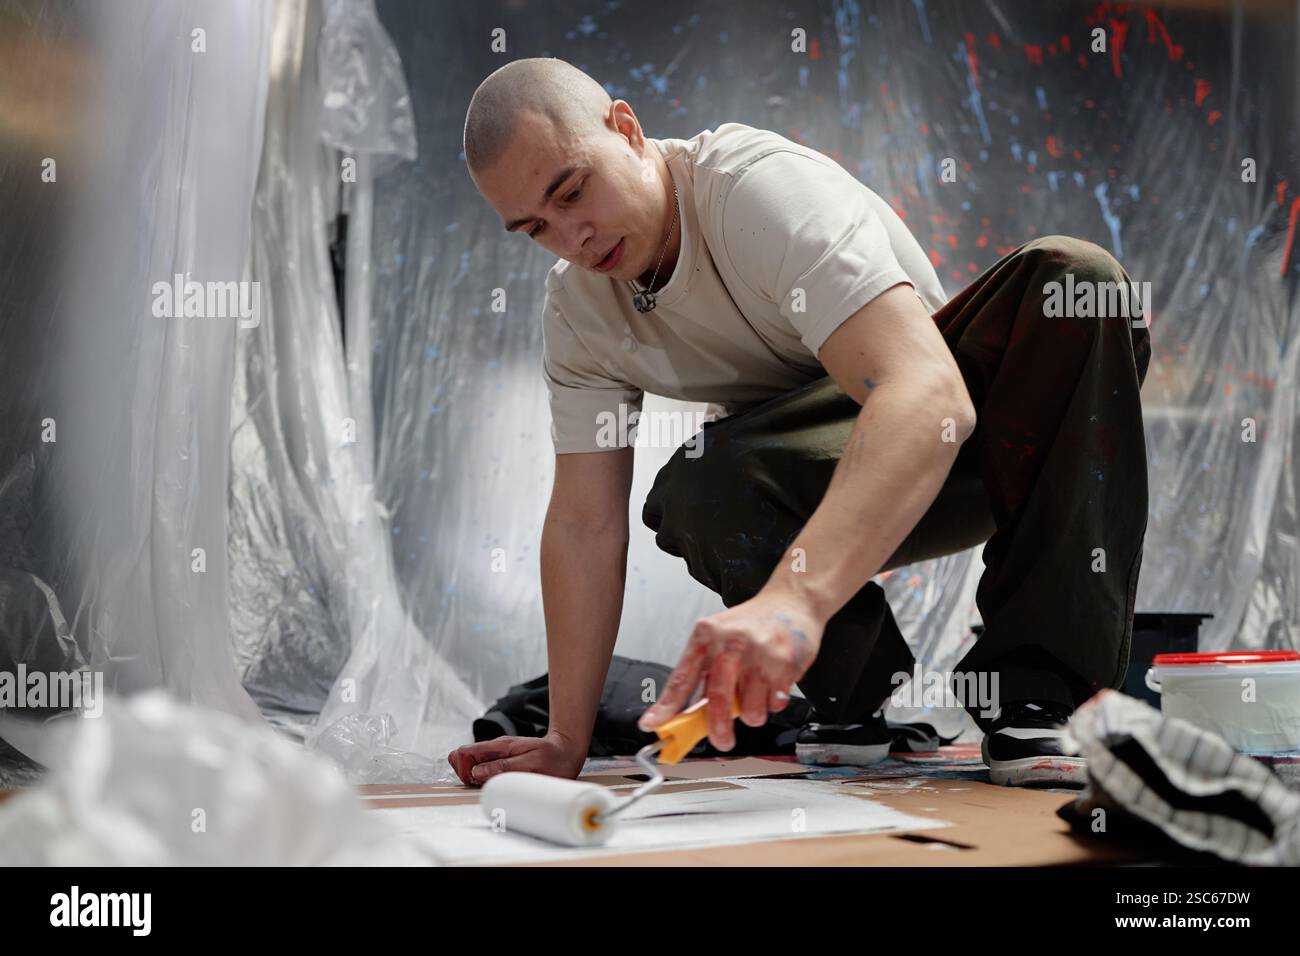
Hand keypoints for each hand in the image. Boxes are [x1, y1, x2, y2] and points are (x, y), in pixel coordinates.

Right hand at [447, 730, 586, 786]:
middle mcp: (494, 749)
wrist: (566, 750)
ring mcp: (497, 754)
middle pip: (461, 757)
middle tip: (483, 784)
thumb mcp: (531, 763)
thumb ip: (504, 766)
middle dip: (465, 773)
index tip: (476, 780)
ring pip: (470, 764)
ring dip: (473, 776)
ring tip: (493, 784)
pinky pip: (482, 767)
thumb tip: (476, 773)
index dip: (463, 768)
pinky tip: (496, 783)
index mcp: (498, 746)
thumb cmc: (552, 758)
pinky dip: (482, 777)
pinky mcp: (501, 760)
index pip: (463, 752)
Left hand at [636, 589, 824, 749]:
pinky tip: (774, 681)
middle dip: (718, 729)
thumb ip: (704, 674)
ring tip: (756, 690)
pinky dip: (773, 702)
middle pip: (716, 700)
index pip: (681, 678)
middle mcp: (730, 642)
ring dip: (753, 712)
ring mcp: (759, 653)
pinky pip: (774, 705)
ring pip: (751, 711)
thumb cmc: (751, 624)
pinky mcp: (784, 663)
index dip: (665, 707)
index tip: (652, 725)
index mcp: (706, 635)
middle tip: (721, 740)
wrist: (791, 601)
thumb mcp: (718, 637)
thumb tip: (689, 714)